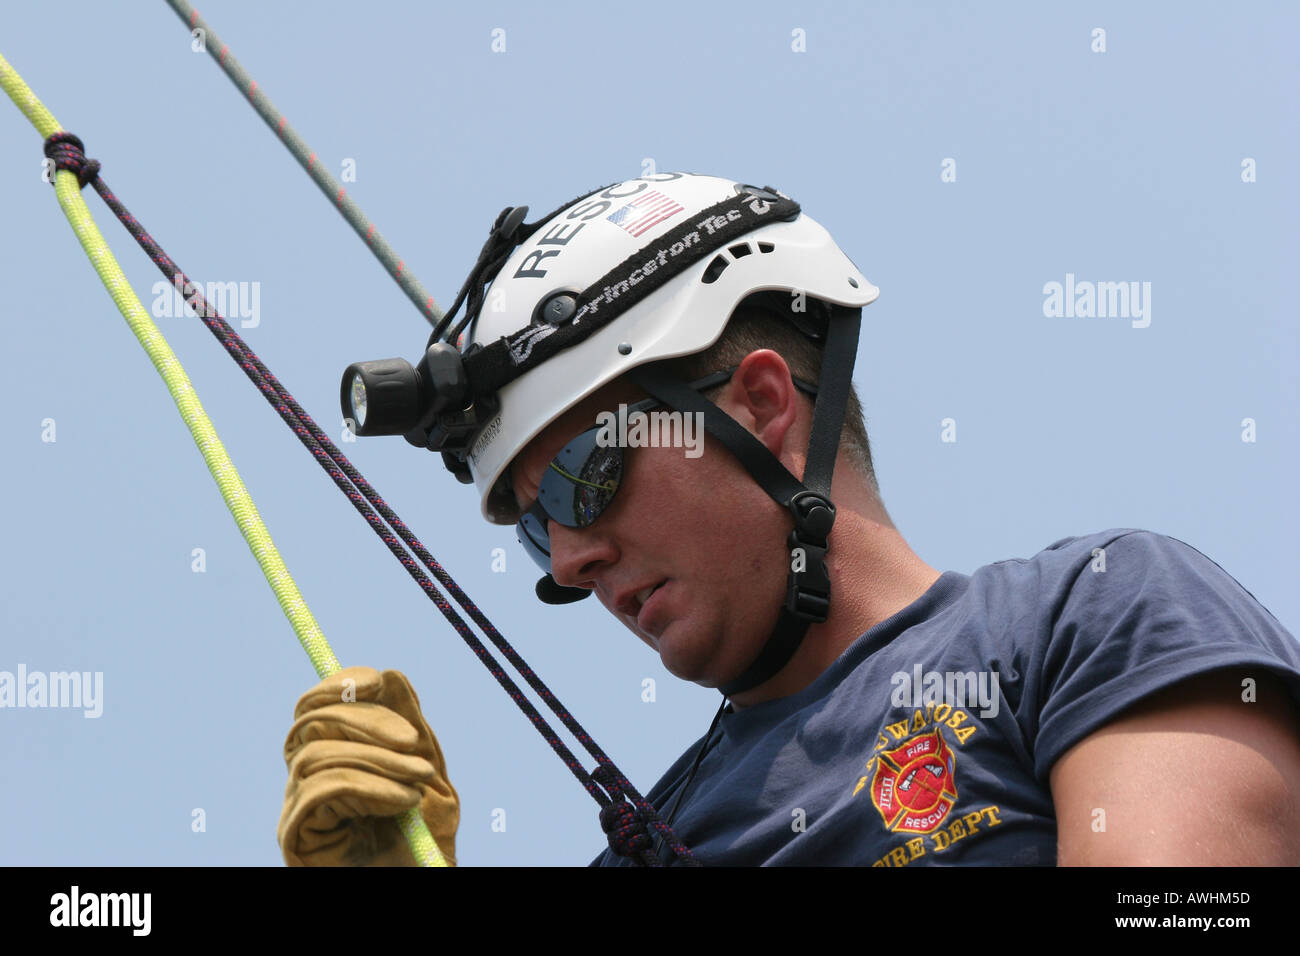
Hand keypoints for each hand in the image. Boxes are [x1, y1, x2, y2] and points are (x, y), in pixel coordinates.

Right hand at [277, 666, 458, 865]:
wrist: (422, 882)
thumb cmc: (425, 841)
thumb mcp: (427, 774)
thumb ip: (410, 728)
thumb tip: (390, 674)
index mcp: (334, 759)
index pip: (315, 708)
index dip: (339, 686)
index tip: (378, 679)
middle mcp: (307, 781)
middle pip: (309, 723)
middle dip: (364, 720)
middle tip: (413, 741)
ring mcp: (297, 810)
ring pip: (314, 755)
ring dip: (376, 759)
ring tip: (420, 780)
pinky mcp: (294, 838)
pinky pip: (318, 790)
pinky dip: (366, 785)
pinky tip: (401, 801)